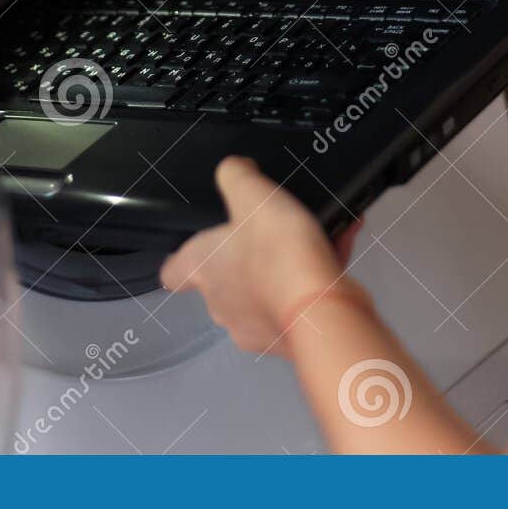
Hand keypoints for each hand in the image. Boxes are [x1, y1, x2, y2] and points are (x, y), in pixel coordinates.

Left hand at [160, 157, 354, 354]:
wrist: (320, 308)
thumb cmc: (276, 252)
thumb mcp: (251, 193)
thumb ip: (235, 175)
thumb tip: (235, 168)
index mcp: (203, 269)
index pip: (173, 272)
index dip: (183, 259)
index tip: (199, 248)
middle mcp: (222, 304)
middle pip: (225, 282)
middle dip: (248, 261)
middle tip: (271, 235)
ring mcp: (255, 328)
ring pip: (265, 294)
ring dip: (284, 272)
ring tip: (313, 240)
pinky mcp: (289, 339)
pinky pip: (297, 304)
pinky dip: (312, 282)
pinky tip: (335, 253)